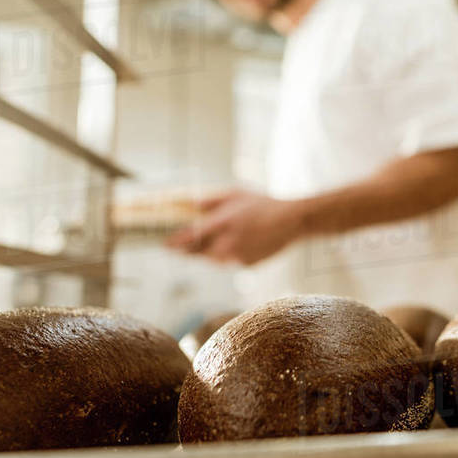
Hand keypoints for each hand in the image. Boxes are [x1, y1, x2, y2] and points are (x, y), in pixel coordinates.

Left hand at [165, 189, 304, 265]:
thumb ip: (213, 199)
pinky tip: (234, 245)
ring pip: (212, 260)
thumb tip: (193, 204)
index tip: (165, 245)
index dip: (175, 243)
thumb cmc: (264, 204)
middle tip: (176, 248)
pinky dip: (226, 256)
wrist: (292, 221)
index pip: (190, 237)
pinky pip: (229, 262)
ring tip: (207, 245)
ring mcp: (237, 256)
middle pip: (197, 253)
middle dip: (185, 252)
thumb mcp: (237, 193)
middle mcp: (227, 242)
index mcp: (223, 223)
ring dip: (205, 254)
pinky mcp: (246, 264)